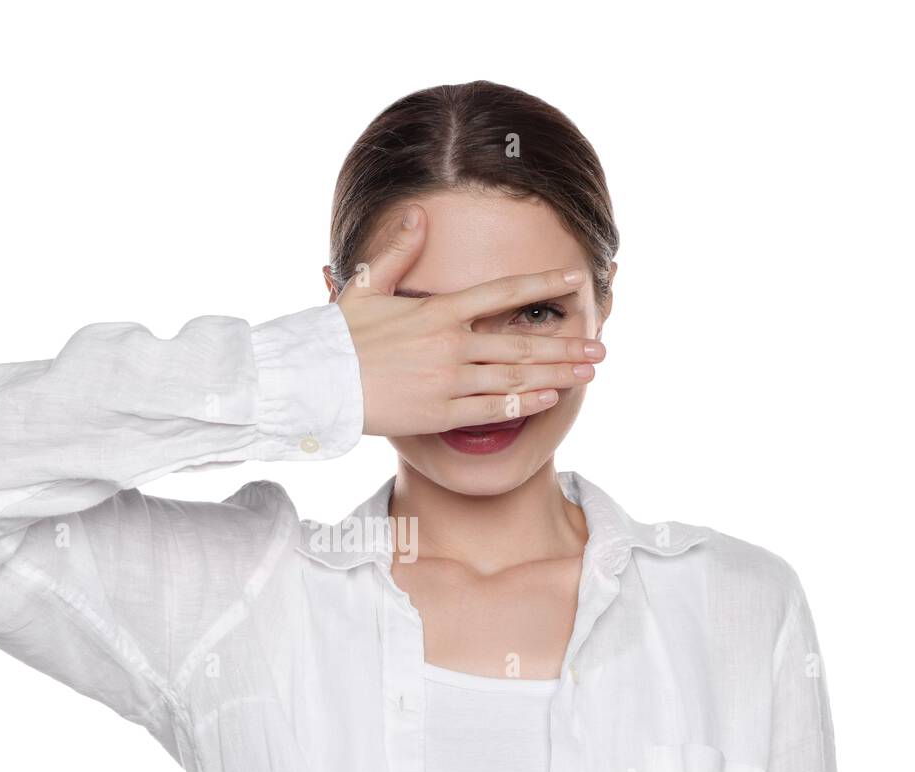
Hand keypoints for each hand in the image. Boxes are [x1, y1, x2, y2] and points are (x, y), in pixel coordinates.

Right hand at [335, 204, 604, 437]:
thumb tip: (418, 214)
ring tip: (587, 374)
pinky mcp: (439, 414)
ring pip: (514, 378)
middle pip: (520, 343)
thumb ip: (398, 251)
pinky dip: (525, 403)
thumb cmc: (338, 338)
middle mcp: (450, 344)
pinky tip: (551, 398)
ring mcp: (447, 381)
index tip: (575, 279)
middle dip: (565, 345)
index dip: (543, 283)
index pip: (502, 292)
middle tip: (598, 347)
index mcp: (438, 311)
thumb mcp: (366, 287)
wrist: (316, 383)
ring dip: (556, 375)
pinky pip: (492, 410)